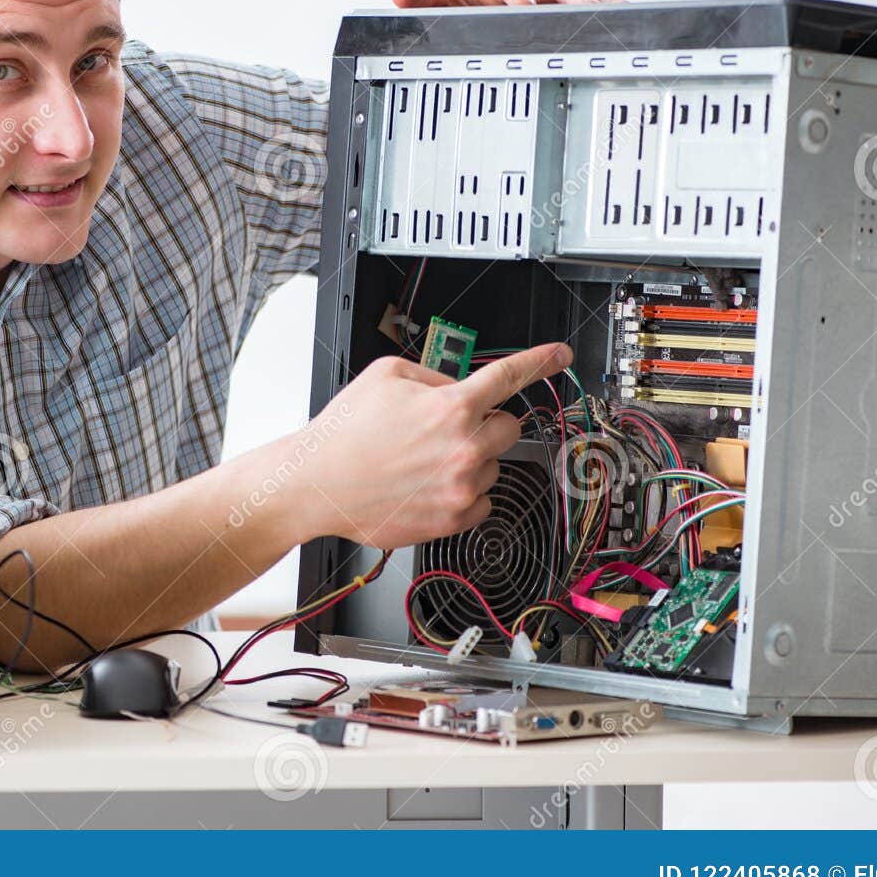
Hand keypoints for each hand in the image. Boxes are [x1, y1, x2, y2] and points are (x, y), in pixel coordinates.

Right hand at [265, 343, 572, 548]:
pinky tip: (429, 486)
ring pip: (495, 466)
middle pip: (509, 427)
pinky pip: (482, 501)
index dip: (542, 361)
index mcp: (451, 405)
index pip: (511, 375)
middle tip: (449, 429)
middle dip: (485, 423)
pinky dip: (464, 493)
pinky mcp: (453, 519)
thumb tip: (457, 386)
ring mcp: (461, 486)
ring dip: (472, 460)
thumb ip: (433, 375)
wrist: (316, 483)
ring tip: (426, 462)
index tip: (560, 357)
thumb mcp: (385, 376)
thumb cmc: (344, 432)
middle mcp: (464, 446)